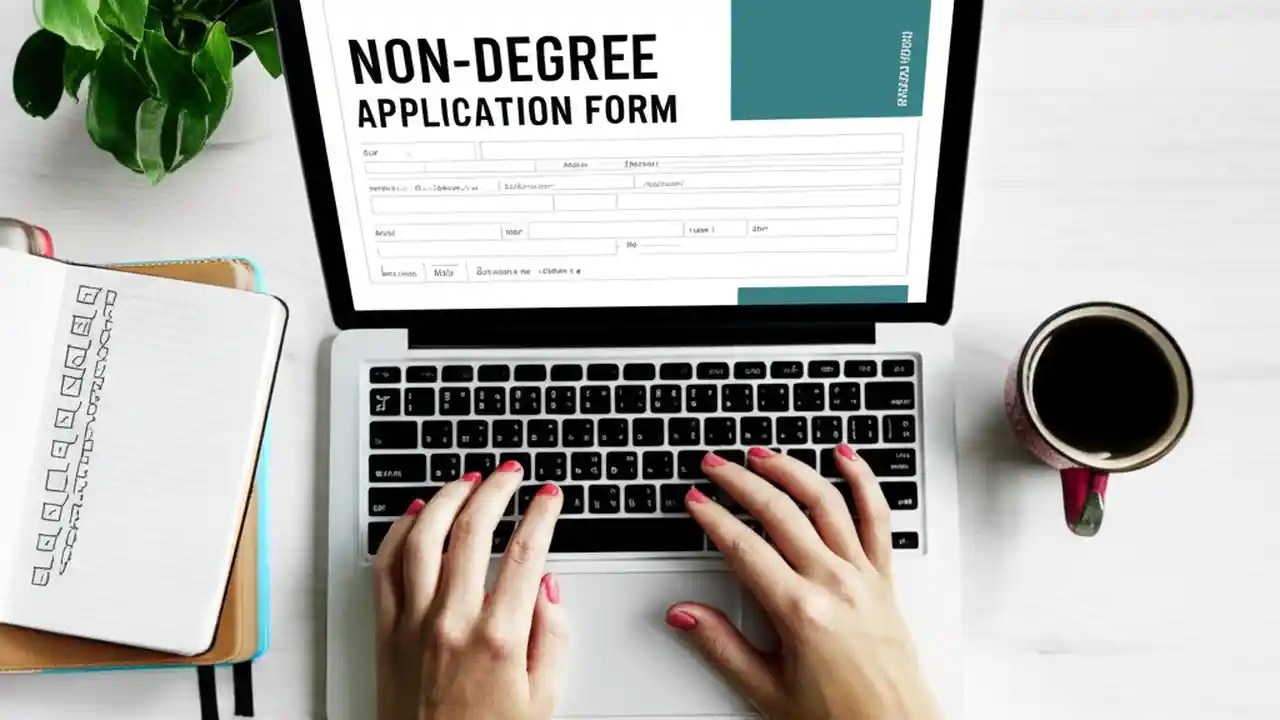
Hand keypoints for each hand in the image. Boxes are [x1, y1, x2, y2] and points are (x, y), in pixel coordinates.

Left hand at [373, 462, 568, 719]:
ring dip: (447, 498)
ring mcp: (413, 623)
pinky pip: (386, 567)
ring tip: (467, 481)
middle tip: (510, 475)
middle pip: (472, 530)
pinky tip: (415, 514)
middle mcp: (452, 622)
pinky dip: (399, 532)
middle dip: (496, 490)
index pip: (525, 553)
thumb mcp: (543, 698)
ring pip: (425, 537)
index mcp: (499, 638)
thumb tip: (548, 589)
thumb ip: (553, 638)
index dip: (541, 514)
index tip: (549, 497)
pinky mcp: (385, 631)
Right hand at [668, 446, 939, 719]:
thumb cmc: (840, 718)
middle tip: (714, 466)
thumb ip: (720, 645)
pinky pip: (877, 517)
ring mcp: (863, 576)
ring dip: (791, 469)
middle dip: (740, 482)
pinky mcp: (884, 578)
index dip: (714, 518)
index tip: (696, 502)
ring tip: (762, 453)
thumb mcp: (766, 688)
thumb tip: (684, 615)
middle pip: (780, 512)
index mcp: (800, 611)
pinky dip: (863, 481)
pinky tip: (846, 457)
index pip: (745, 547)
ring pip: (825, 502)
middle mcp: (834, 584)